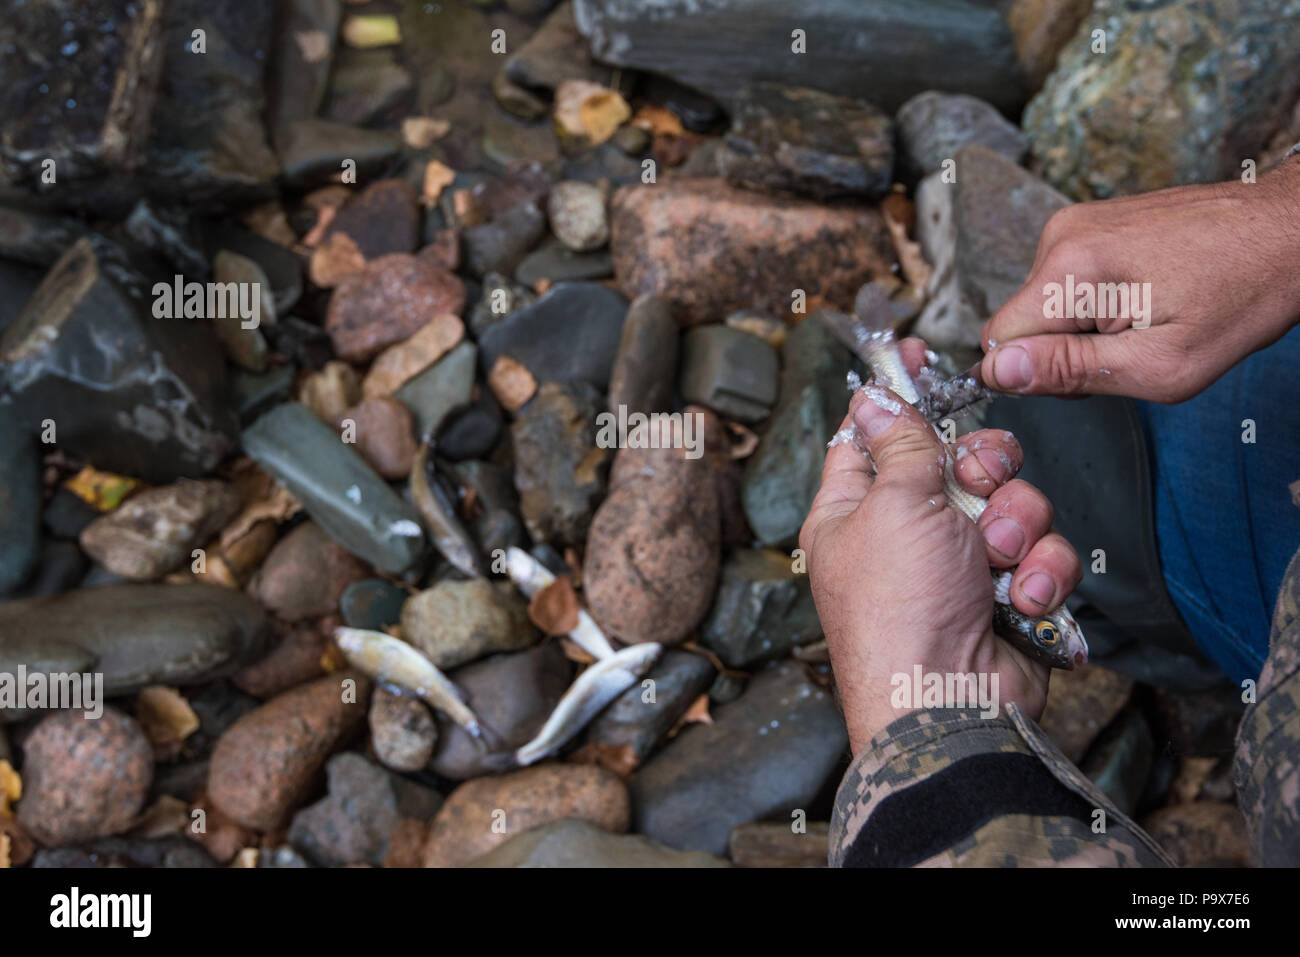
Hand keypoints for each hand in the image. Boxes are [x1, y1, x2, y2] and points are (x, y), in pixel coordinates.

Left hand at [799, 342, 1081, 752]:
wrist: (948, 702)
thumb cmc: (900, 607)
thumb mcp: (893, 504)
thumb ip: (901, 444)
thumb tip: (876, 397)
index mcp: (855, 510)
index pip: (874, 433)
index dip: (898, 393)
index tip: (916, 350)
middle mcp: (905, 533)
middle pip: (960, 459)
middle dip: (982, 467)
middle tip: (976, 484)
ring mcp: (958, 565)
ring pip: (1012, 501)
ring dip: (1013, 525)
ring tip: (993, 559)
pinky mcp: (1006, 593)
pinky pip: (1040, 552)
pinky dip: (1035, 572)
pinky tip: (1016, 598)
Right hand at [978, 161, 1299, 403]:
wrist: (1290, 233)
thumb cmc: (1240, 300)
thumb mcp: (1159, 364)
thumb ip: (1070, 370)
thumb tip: (995, 372)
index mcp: (1070, 269)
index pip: (998, 340)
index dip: (1037, 372)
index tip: (1091, 371)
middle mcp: (1060, 235)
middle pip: (1021, 321)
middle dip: (1063, 349)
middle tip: (1132, 347)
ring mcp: (1076, 222)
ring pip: (1043, 303)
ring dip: (1083, 326)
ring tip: (1147, 317)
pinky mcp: (1092, 220)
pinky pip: (1065, 280)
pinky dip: (1097, 300)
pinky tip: (1146, 295)